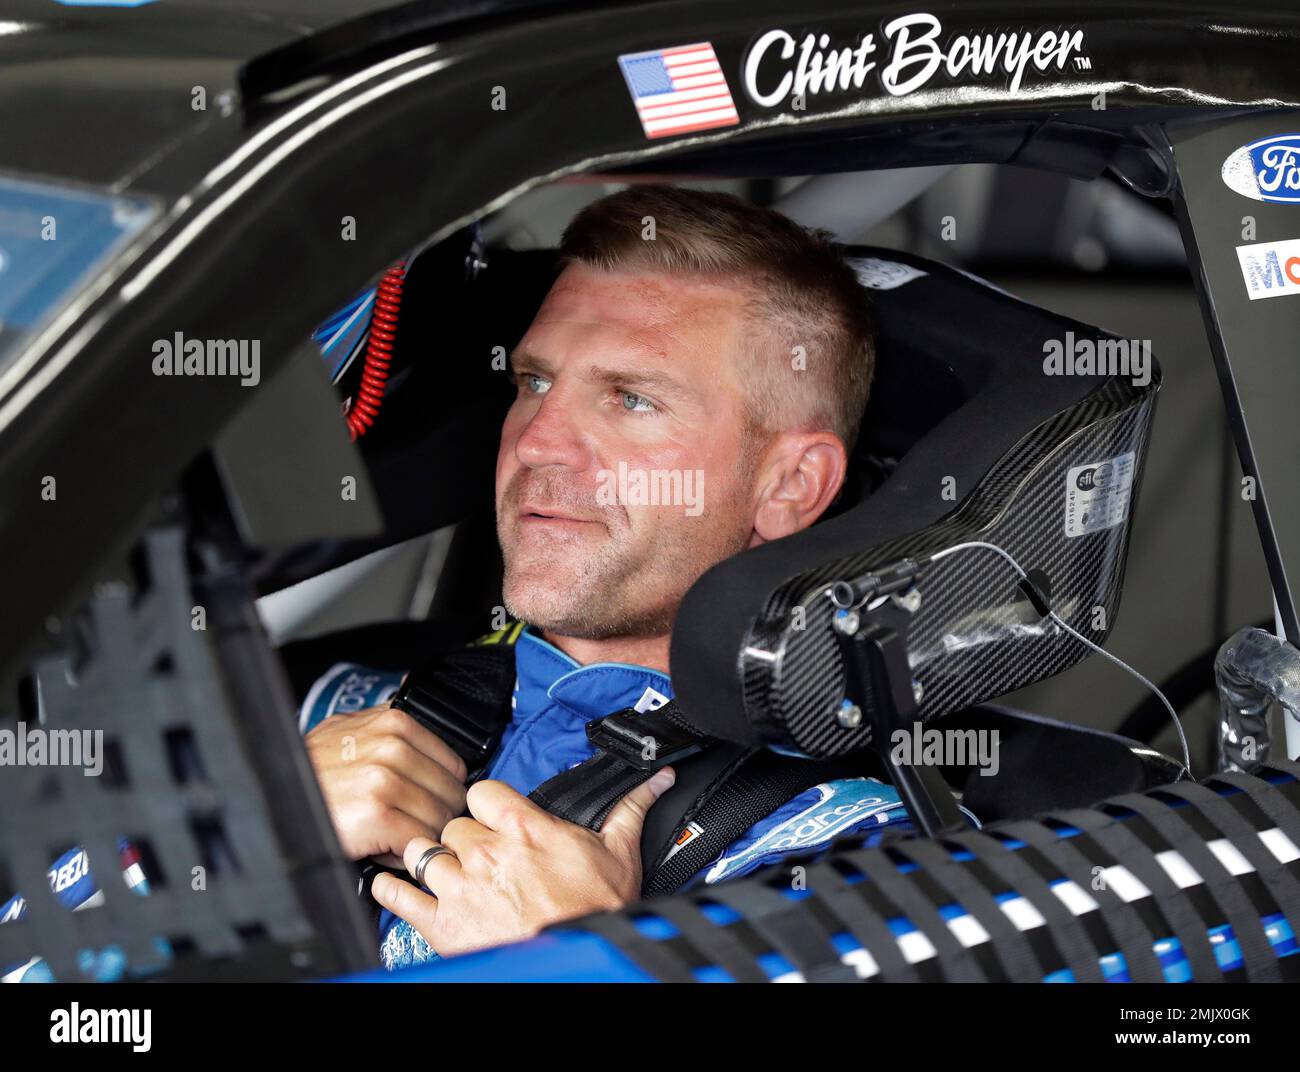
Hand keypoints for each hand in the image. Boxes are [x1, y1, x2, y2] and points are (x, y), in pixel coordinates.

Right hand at [304, 704, 467, 865]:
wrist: (272, 798)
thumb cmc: (312, 771)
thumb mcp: (349, 729)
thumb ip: (387, 725)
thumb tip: (416, 705)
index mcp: (395, 723)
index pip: (454, 766)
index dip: (439, 791)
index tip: (420, 803)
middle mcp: (393, 746)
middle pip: (451, 795)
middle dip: (433, 815)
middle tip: (402, 822)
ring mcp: (386, 779)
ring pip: (439, 820)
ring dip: (416, 835)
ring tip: (386, 832)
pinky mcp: (377, 813)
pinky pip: (418, 841)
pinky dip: (401, 853)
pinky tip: (378, 845)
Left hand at [371, 769, 674, 956]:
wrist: (583, 957)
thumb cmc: (597, 911)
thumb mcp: (620, 853)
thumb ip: (628, 809)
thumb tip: (654, 781)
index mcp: (523, 827)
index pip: (480, 791)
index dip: (485, 804)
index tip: (492, 816)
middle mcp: (486, 852)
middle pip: (452, 825)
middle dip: (463, 838)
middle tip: (476, 854)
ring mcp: (460, 888)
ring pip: (422, 853)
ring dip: (430, 862)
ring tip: (440, 870)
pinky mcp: (443, 924)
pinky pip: (399, 898)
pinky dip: (390, 890)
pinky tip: (389, 885)